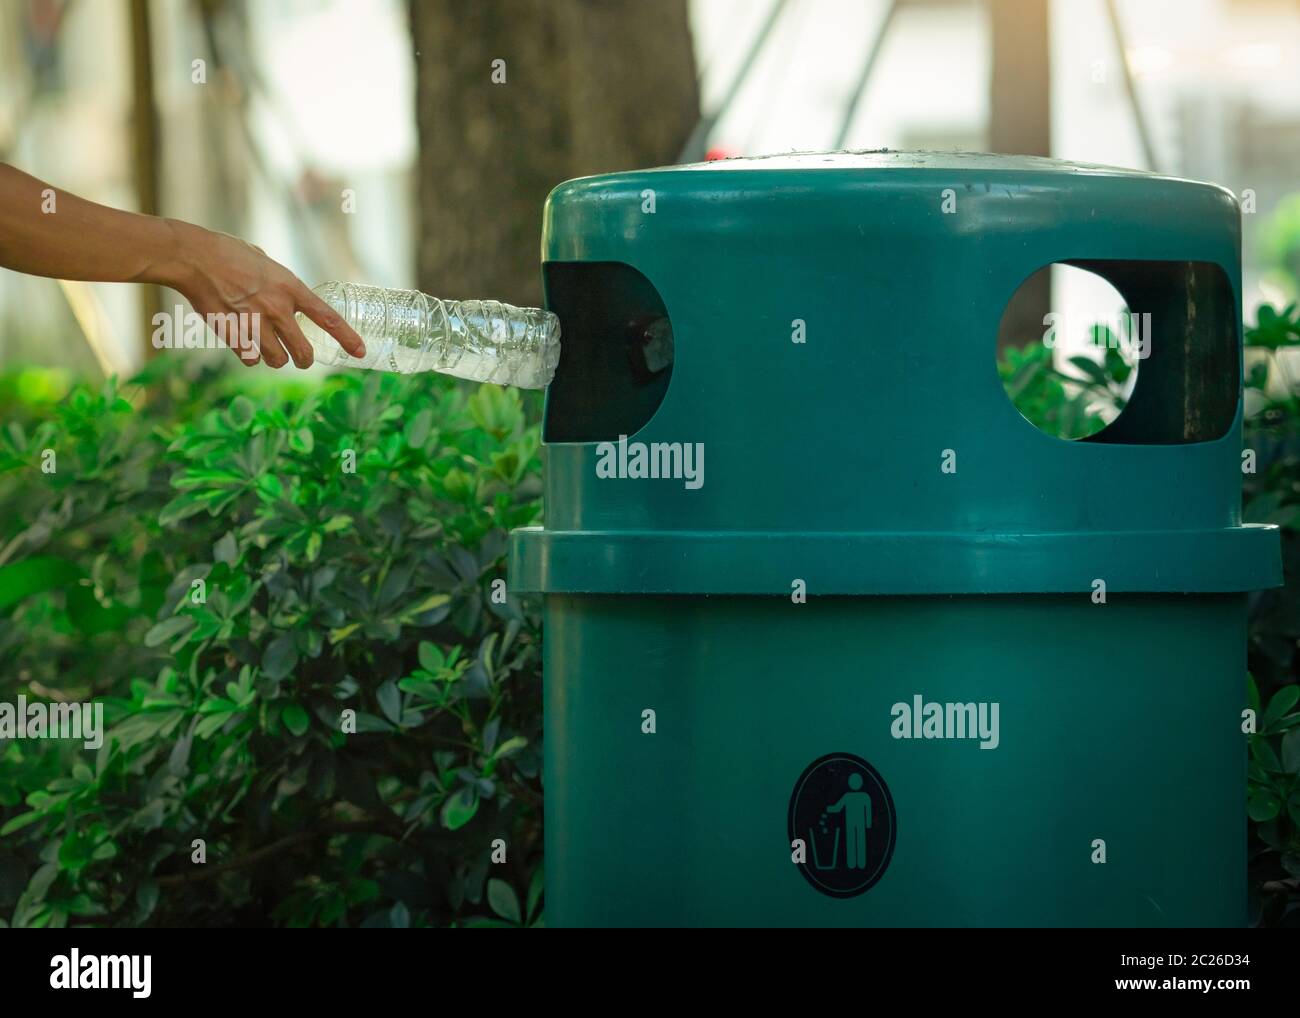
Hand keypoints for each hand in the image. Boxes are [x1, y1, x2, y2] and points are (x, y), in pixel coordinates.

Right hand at [159, 220, 365, 368]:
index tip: (361, 351)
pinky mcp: (234, 334)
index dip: (347, 338)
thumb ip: (278, 280)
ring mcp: (256, 323)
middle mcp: (278, 308)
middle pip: (304, 352)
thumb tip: (283, 291)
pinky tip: (244, 345)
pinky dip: (250, 356)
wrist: (194, 257)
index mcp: (290, 288)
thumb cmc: (227, 252)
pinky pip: (251, 359)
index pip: (328, 318)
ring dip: (276, 359)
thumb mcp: (264, 261)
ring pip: (278, 361)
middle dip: (304, 359)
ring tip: (269, 350)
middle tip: (301, 359)